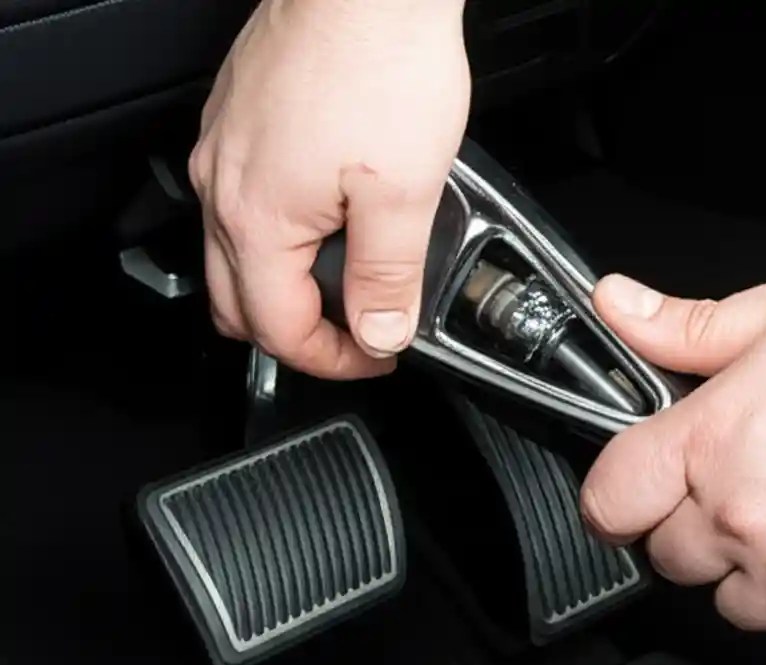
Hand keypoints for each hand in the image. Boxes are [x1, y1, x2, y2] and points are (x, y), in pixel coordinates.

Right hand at [190, 0, 469, 377]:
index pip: (277, 329)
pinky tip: (334, 216)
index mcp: (257, 219)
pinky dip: (282, 233)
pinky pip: (243, 201)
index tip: (378, 356)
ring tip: (355, 278)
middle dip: (299, 335)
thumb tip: (378, 332)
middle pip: (238, 303)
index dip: (334, 361)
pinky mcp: (238, 120)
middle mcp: (222, 186)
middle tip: (360, 334)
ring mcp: (223, 149)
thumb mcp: (404, 192)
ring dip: (289, 284)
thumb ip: (389, 275)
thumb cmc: (380, 63)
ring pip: (237, 253)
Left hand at [581, 260, 765, 654]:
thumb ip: (694, 322)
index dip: (617, 490)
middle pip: (669, 557)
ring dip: (752, 571)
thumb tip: (621, 305)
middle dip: (690, 526)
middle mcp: (743, 518)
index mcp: (712, 440)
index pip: (611, 495)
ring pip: (733, 606)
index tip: (638, 484)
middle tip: (741, 486)